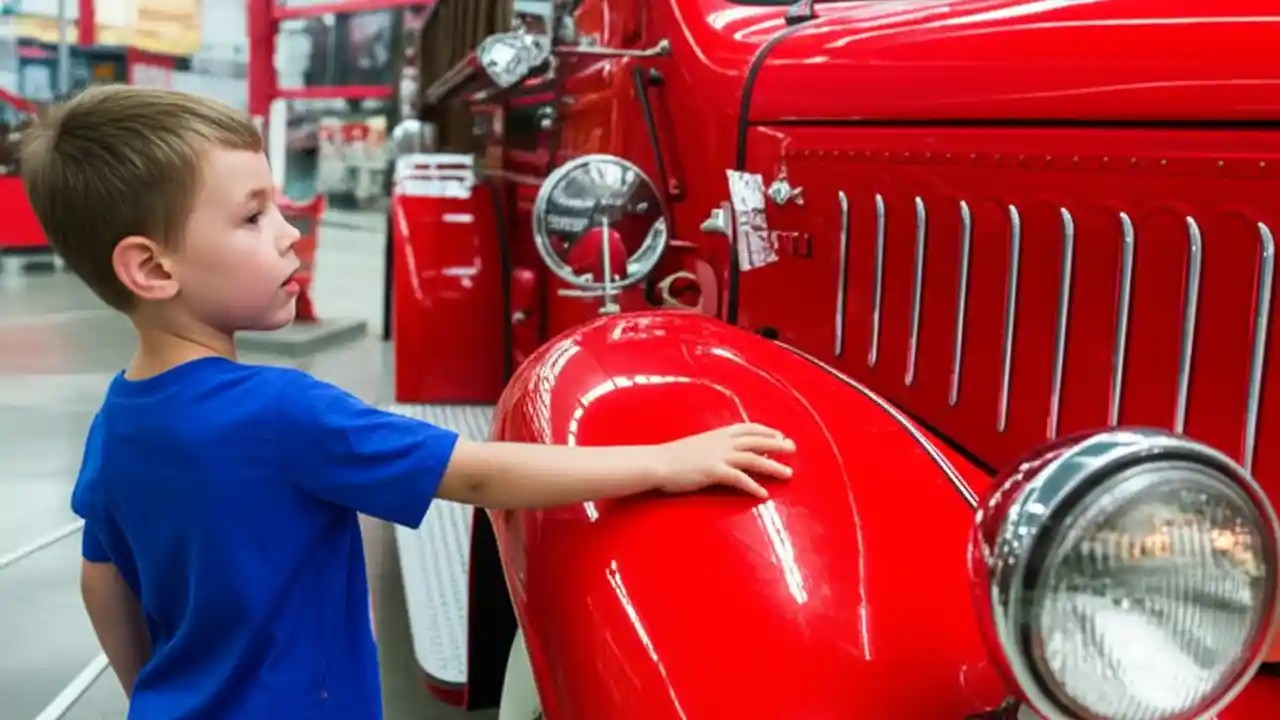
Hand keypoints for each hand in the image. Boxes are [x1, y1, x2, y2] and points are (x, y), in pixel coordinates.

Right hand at [653, 422, 794, 499]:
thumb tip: (730, 453)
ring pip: (753, 459)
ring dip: (773, 466)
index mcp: (718, 433)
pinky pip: (739, 479)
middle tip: (793, 449)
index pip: (749, 428)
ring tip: (788, 474)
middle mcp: (722, 442)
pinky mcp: (714, 471)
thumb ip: (715, 447)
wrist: (657, 462)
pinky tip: (763, 493)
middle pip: (757, 441)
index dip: (767, 431)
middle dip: (777, 444)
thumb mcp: (698, 446)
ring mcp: (719, 456)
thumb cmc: (674, 457)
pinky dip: (753, 486)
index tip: (780, 434)